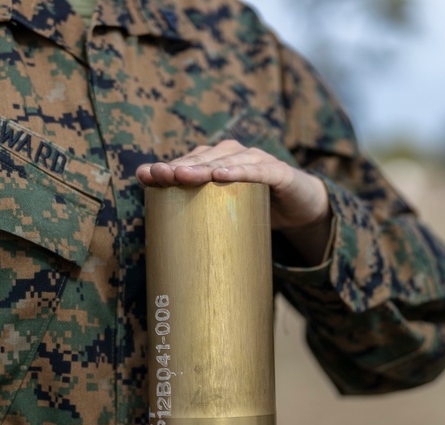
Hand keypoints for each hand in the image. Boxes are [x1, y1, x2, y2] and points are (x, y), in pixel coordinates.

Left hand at [137, 141, 332, 264]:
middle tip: (160, 175)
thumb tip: (164, 250)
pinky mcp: (278, 172)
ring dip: (203, 167)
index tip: (144, 176)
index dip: (166, 168)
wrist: (300, 208)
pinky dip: (240, 171)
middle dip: (179, 166)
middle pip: (202, 159)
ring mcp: (256, 160)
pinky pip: (258, 171)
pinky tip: (222, 175)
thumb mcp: (224, 214)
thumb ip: (201, 220)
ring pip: (226, 160)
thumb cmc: (255, 210)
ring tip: (183, 175)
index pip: (187, 162)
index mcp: (217, 161)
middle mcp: (234, 154)